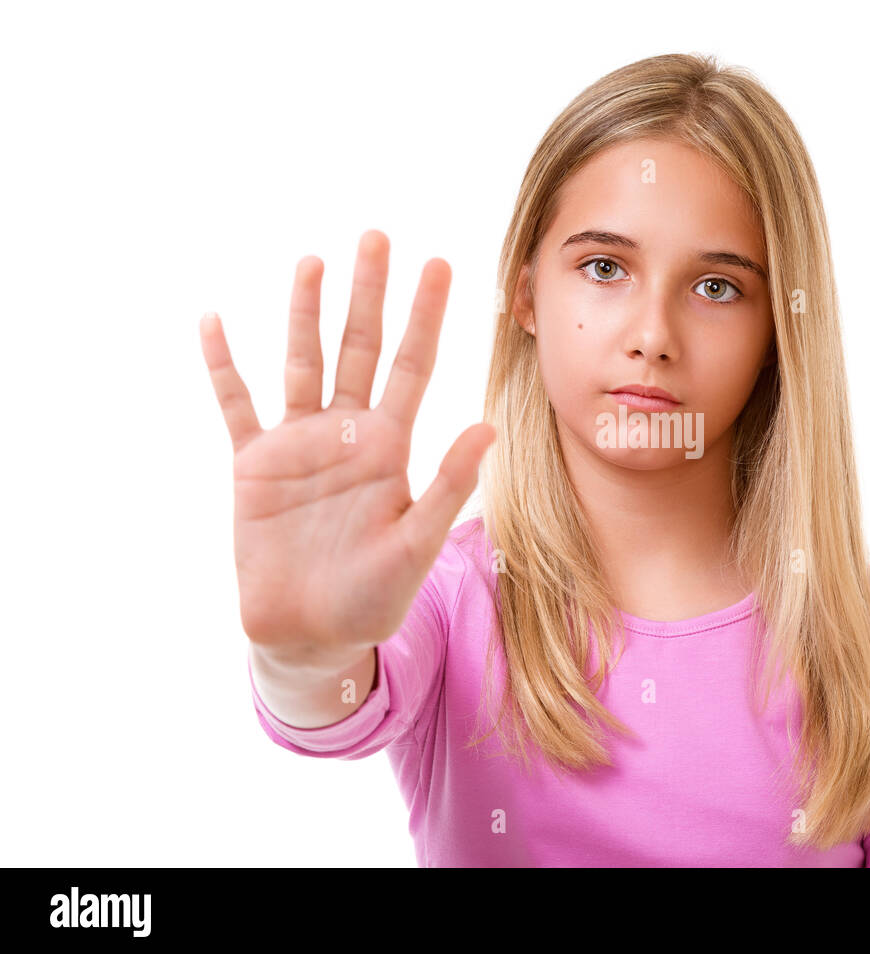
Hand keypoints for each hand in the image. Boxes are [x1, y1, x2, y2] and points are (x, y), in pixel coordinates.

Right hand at [200, 229, 494, 655]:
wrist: (311, 634)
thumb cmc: (372, 598)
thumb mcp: (414, 546)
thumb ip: (446, 486)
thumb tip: (488, 428)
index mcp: (391, 448)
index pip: (413, 366)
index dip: (425, 316)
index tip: (439, 263)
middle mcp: (347, 434)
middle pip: (359, 348)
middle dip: (369, 294)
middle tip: (377, 236)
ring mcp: (299, 445)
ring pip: (302, 363)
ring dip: (305, 313)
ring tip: (313, 261)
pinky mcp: (253, 466)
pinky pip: (236, 405)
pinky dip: (223, 366)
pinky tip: (214, 320)